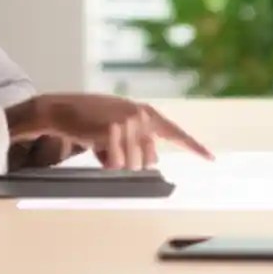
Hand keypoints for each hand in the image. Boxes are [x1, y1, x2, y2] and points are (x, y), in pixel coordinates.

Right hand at [8, 94, 212, 169]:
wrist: (61, 109)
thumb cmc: (89, 121)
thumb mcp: (117, 127)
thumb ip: (137, 141)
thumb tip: (149, 164)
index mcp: (145, 113)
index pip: (175, 132)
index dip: (193, 147)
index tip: (211, 158)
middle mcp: (141, 115)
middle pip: (149, 159)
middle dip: (131, 162)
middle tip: (110, 149)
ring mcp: (129, 121)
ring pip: (134, 164)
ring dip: (116, 163)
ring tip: (100, 144)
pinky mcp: (115, 130)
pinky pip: (116, 164)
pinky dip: (105, 163)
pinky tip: (95, 145)